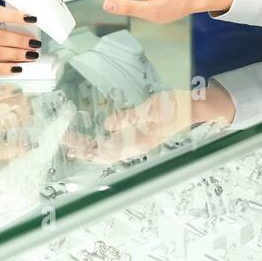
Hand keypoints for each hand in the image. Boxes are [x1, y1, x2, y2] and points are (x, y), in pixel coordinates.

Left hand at [65, 85, 234, 162]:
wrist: (195, 108)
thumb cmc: (176, 106)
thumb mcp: (152, 108)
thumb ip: (129, 118)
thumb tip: (106, 126)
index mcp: (140, 143)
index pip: (107, 151)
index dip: (88, 148)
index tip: (71, 144)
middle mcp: (138, 148)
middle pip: (106, 154)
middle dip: (86, 149)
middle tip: (66, 142)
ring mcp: (140, 143)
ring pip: (111, 151)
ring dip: (93, 147)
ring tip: (75, 145)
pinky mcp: (142, 137)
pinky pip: (118, 145)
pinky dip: (104, 143)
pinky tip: (97, 139)